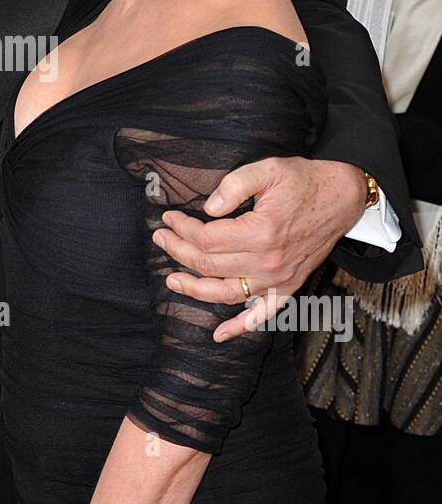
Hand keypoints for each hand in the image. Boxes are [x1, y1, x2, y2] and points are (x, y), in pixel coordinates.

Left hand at [153, 157, 364, 341]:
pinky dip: (240, 327)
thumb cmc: (303, 181)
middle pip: (210, 266)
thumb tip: (208, 209)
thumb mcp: (268, 169)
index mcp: (261, 232)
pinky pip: (262, 314)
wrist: (341, 197)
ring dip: (195, 289)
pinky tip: (219, 334)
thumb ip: (234, 185)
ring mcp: (279, 279)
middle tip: (161, 238)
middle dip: (179, 252)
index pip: (206, 239)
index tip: (168, 218)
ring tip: (172, 279)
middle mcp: (268, 262)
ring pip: (227, 294)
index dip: (182, 229)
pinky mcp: (288, 286)